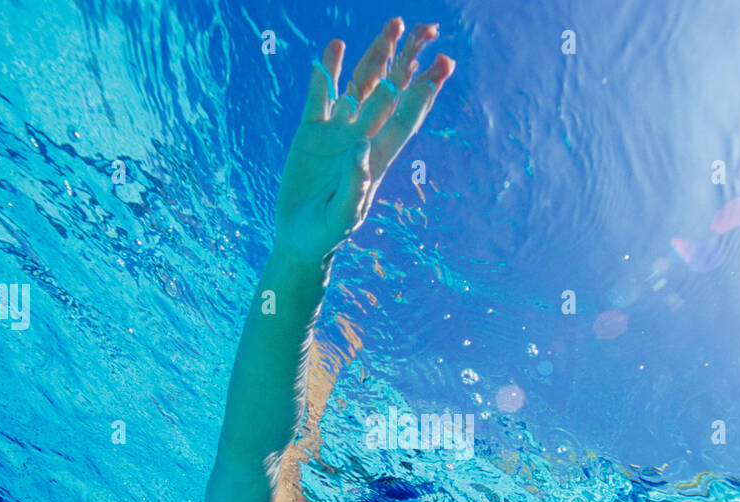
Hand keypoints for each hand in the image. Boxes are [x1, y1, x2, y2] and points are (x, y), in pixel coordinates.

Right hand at [272, 17, 453, 266]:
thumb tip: (363, 145)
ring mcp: (337, 131)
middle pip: (390, 90)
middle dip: (409, 62)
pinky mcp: (310, 131)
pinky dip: (327, 71)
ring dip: (377, 55)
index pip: (405, 119)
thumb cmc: (326, 232)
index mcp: (377, 157)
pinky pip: (320, 95)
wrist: (299, 236)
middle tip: (428, 30)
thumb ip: (355, 183)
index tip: (439, 69)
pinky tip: (335, 48)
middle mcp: (362, 136)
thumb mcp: (342, 215)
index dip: (421, 94)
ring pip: (361, 84)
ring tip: (394, 25)